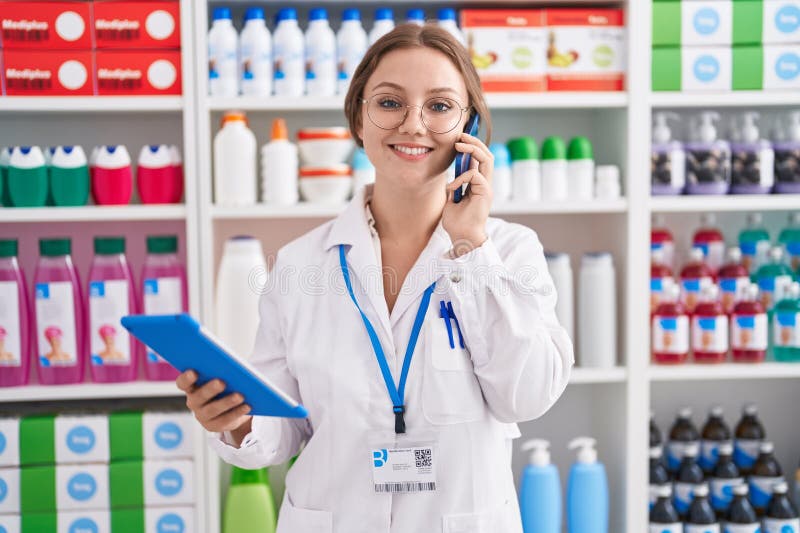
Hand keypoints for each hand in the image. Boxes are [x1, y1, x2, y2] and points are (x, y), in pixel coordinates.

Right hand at [176, 370, 251, 440]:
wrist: (230, 409)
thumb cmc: (224, 388)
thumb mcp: (219, 379)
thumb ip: (220, 373)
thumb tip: (231, 367)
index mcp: (191, 387)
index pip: (183, 383)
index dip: (186, 378)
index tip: (194, 372)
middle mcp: (194, 402)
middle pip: (199, 396)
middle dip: (211, 389)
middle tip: (222, 382)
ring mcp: (202, 416)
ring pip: (213, 409)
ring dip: (227, 402)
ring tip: (240, 395)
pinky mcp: (213, 426)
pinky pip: (225, 419)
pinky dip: (237, 412)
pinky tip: (247, 405)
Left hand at [443, 132, 492, 255]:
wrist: (462, 237)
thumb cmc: (456, 223)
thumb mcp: (451, 200)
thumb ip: (454, 186)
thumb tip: (451, 176)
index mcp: (478, 185)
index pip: (480, 160)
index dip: (472, 147)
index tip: (459, 139)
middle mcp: (485, 184)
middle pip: (487, 155)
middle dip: (475, 142)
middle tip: (461, 135)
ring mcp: (487, 188)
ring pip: (487, 159)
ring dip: (473, 149)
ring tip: (459, 145)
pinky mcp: (485, 193)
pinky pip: (474, 175)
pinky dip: (461, 177)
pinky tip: (452, 187)